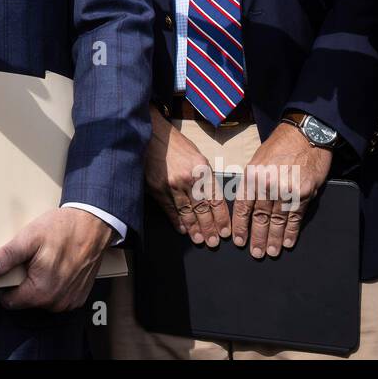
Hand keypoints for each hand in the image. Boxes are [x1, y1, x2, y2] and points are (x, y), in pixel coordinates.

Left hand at [0, 207, 113, 311]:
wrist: (93, 225)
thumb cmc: (63, 229)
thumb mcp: (29, 238)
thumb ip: (7, 256)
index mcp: (41, 292)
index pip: (10, 301)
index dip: (7, 284)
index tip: (14, 268)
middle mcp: (56, 303)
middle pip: (27, 300)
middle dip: (25, 282)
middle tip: (33, 259)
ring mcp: (69, 302)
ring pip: (42, 299)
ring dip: (41, 284)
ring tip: (47, 261)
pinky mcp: (78, 298)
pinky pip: (57, 297)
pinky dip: (55, 285)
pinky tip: (59, 267)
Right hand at [144, 107, 229, 246]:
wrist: (152, 136)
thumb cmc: (177, 145)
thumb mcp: (198, 157)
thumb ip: (206, 178)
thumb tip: (213, 199)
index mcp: (202, 170)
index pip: (215, 200)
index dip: (221, 218)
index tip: (226, 231)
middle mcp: (188, 179)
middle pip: (202, 209)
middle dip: (209, 228)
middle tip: (213, 242)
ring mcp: (171, 185)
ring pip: (186, 212)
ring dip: (194, 228)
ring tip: (199, 240)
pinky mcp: (157, 188)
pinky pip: (169, 209)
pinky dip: (176, 220)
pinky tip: (182, 229)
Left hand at [232, 116, 331, 258]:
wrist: (304, 136)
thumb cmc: (278, 148)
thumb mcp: (256, 161)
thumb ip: (251, 183)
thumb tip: (246, 206)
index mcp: (252, 176)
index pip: (243, 207)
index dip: (241, 226)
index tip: (239, 240)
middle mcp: (267, 185)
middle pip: (260, 218)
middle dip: (257, 238)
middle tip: (255, 253)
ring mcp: (286, 190)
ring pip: (277, 220)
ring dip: (274, 239)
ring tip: (271, 252)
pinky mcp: (303, 194)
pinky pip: (295, 217)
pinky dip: (291, 231)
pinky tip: (287, 242)